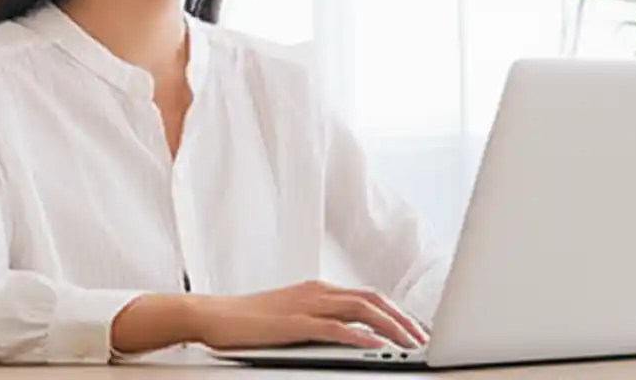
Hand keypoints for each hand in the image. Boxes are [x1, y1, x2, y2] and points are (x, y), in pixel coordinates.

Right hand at [188, 280, 428, 349]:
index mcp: (318, 289)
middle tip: (421, 337)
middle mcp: (318, 292)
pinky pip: (335, 328)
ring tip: (409, 343)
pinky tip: (375, 346)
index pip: (367, 296)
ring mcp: (307, 305)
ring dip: (390, 326)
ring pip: (361, 310)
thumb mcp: (290, 316)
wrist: (213, 315)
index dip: (395, 311)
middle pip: (373, 299)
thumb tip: (346, 335)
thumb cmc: (247, 320)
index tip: (413, 328)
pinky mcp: (294, 322)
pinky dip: (359, 335)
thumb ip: (317, 321)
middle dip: (402, 318)